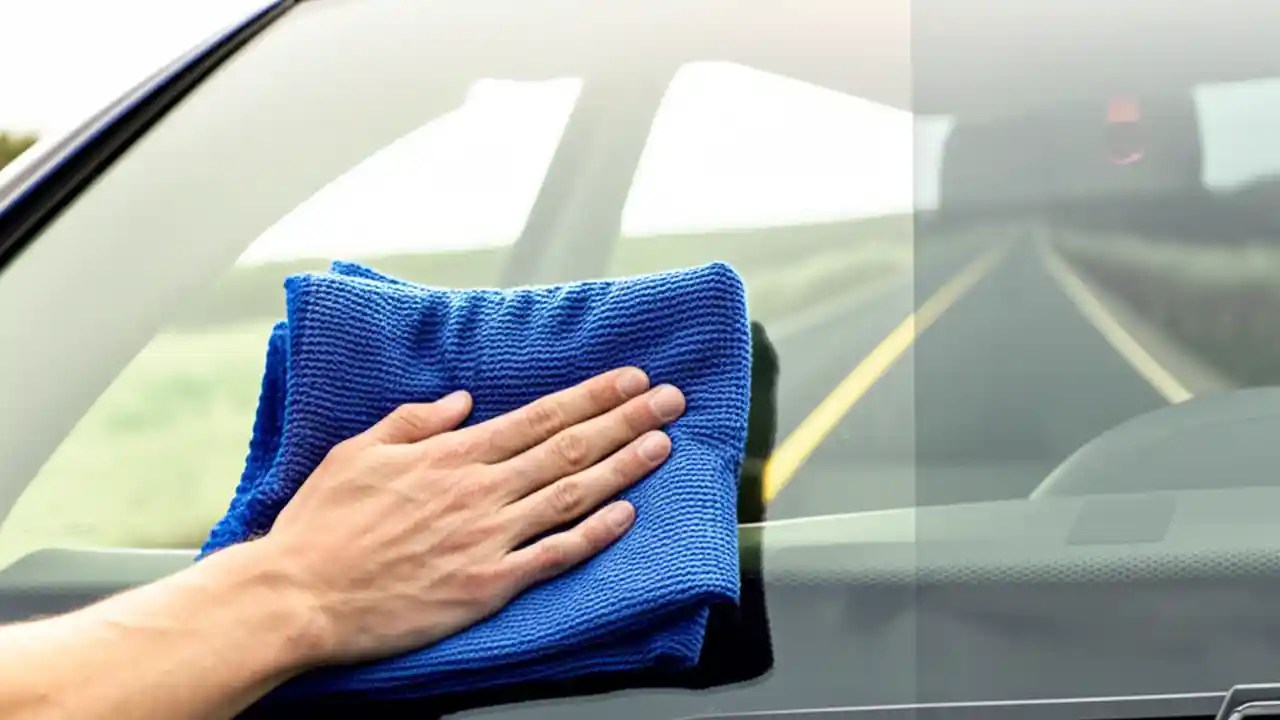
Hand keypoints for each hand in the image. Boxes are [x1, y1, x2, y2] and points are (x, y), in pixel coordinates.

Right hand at [253, 367, 685, 665]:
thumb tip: (462, 401)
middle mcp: (480, 490)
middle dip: (626, 419)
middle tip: (669, 400)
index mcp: (451, 454)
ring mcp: (488, 538)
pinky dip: (595, 534)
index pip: (540, 415)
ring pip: (573, 494)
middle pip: (569, 447)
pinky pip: (555, 555)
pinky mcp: (488, 586)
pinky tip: (627, 515)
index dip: (592, 396)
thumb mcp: (358, 452)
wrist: (298, 596)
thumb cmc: (322, 526)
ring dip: (624, 466)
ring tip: (663, 445)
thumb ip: (415, 421)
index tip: (630, 380)